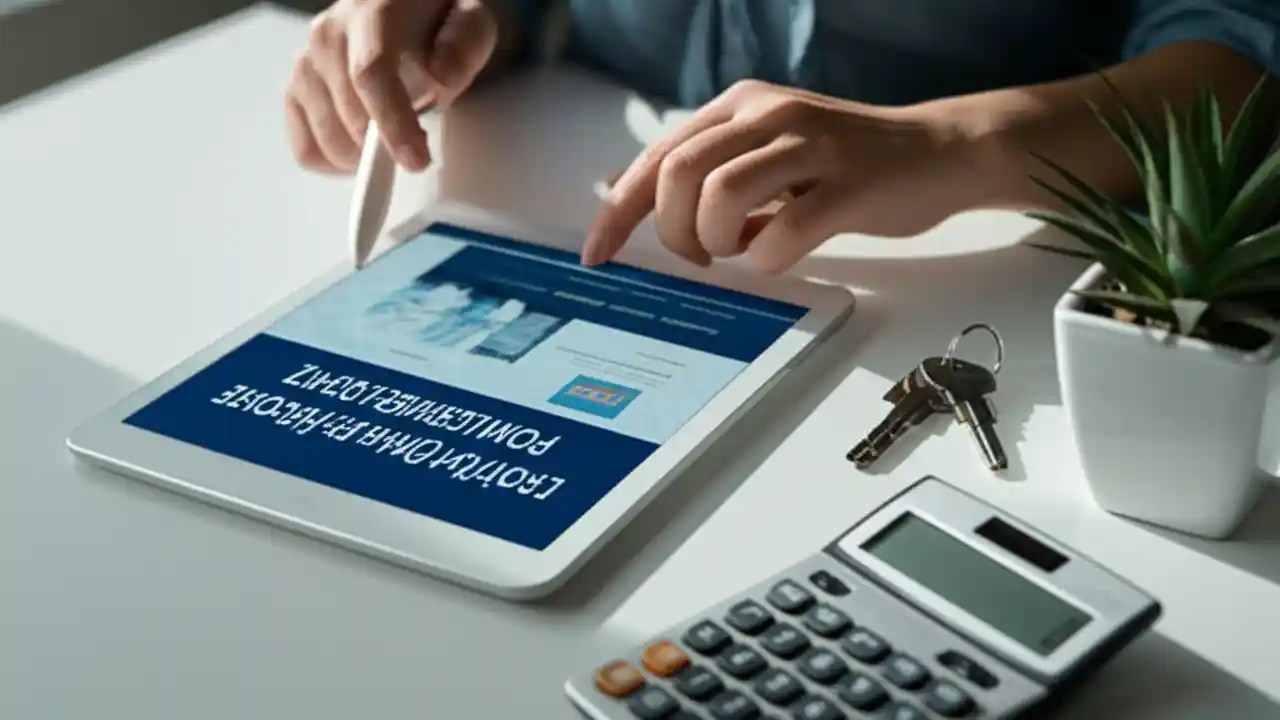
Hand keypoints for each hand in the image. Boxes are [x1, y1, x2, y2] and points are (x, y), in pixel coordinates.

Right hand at [285, 0, 497, 173]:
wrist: (404, 11)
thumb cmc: (438, 21)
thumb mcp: (469, 19)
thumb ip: (462, 42)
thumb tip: (442, 76)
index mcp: (370, 12)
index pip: (370, 73)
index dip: (392, 123)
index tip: (417, 159)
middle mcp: (327, 34)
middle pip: (350, 116)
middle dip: (388, 146)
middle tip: (419, 142)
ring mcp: (305, 64)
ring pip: (327, 140)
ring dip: (366, 158)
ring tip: (393, 138)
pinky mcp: (296, 91)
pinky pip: (307, 150)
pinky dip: (338, 163)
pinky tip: (365, 148)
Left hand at [582, 79, 984, 272]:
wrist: (938, 152)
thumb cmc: (844, 165)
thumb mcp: (769, 153)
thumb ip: (714, 175)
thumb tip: (650, 213)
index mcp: (741, 105)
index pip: (658, 157)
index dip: (618, 210)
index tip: (598, 253)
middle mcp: (769, 114)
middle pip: (679, 174)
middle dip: (673, 231)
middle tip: (699, 255)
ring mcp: (811, 145)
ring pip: (721, 195)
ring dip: (716, 241)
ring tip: (740, 249)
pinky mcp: (849, 185)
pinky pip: (784, 232)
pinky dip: (769, 258)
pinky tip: (781, 253)